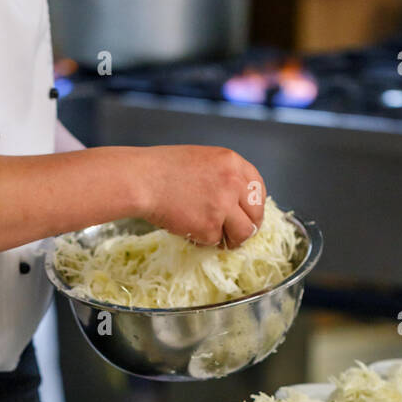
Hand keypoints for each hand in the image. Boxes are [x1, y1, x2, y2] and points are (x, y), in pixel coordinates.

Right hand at [130, 145, 265, 247]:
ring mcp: (223, 205)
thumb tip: (236, 201)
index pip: (258, 188)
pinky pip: (216, 241)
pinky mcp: (210, 226)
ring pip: (244, 233)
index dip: (254, 205)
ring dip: (233, 239)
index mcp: (232, 162)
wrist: (142, 180)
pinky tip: (190, 229)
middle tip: (237, 234)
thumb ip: (223, 176)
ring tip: (218, 239)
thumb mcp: (202, 160)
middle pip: (256, 213)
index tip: (249, 215)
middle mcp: (233, 182)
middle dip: (249, 226)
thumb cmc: (163, 169)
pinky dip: (205, 239)